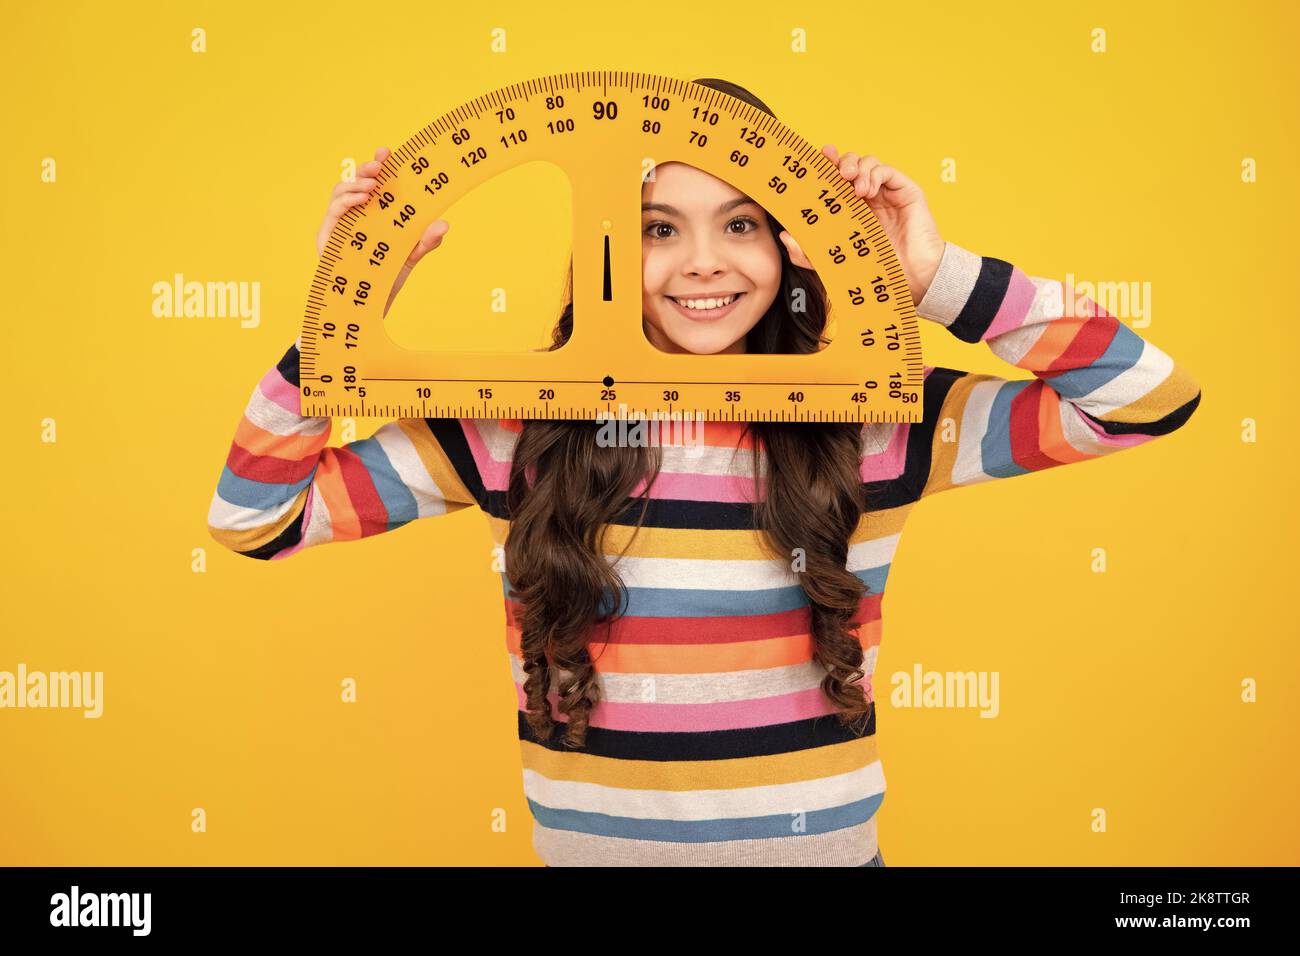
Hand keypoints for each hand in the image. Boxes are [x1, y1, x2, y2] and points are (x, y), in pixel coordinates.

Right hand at [316, 145, 451, 317]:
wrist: (371, 307)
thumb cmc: (386, 279)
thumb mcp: (411, 257)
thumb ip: (426, 242)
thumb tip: (444, 224)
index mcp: (373, 213)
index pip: (374, 183)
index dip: (378, 164)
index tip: (388, 152)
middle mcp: (354, 215)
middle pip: (356, 182)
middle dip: (366, 168)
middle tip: (380, 163)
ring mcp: (339, 225)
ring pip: (341, 191)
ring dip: (355, 183)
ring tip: (371, 186)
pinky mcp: (327, 237)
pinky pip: (333, 212)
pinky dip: (345, 202)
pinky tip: (359, 199)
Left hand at [777, 145, 944, 305]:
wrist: (911, 279)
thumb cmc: (876, 272)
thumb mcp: (833, 265)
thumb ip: (807, 253)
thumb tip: (784, 236)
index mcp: (848, 211)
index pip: (832, 182)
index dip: (821, 169)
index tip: (809, 165)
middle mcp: (865, 199)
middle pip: (847, 165)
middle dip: (836, 162)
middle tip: (830, 168)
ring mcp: (884, 193)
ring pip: (865, 162)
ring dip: (854, 166)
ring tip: (852, 185)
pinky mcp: (904, 190)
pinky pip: (885, 170)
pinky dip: (873, 173)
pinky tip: (867, 191)